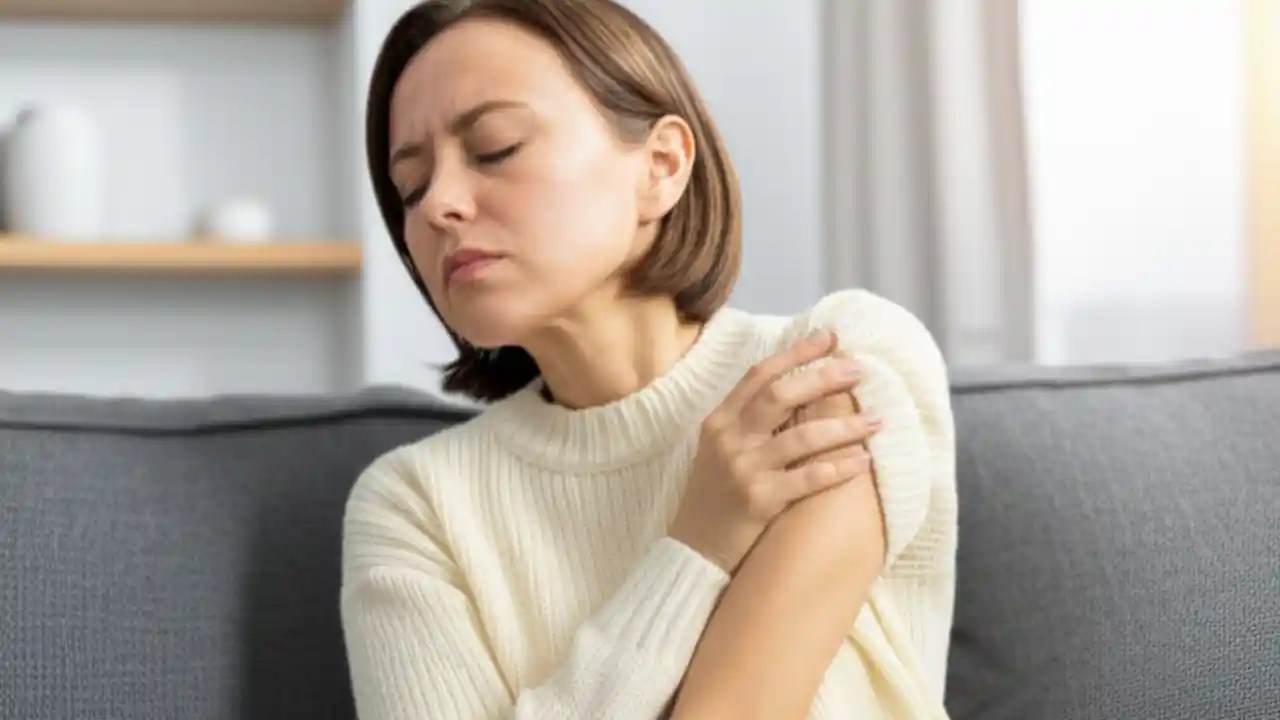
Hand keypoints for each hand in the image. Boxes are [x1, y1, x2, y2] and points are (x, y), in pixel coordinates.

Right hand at [668, 330, 883, 574]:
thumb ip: (749, 421)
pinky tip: (864, 461)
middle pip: (782, 396)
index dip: (796, 353)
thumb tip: (800, 391)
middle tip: (860, 371)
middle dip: (825, 379)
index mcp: (719, 420)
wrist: (694, 548)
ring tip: (877, 420)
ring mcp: (744, 469)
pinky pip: (809, 478)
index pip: (760, 374)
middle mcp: (729, 439)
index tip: (830, 338)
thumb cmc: (715, 496)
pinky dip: (840, 468)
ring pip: (803, 437)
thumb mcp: (720, 450)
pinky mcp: (760, 500)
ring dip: (845, 426)